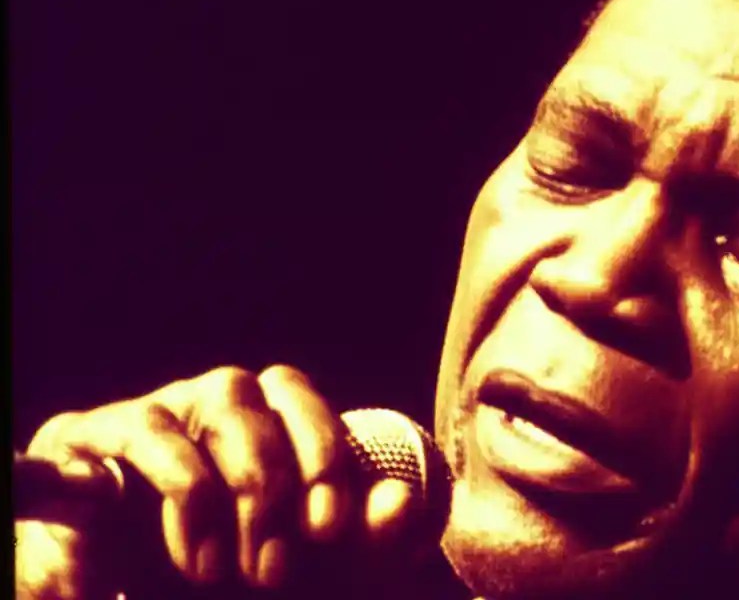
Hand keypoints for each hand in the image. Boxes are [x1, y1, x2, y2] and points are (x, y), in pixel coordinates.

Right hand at [15, 365, 425, 598]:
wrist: (147, 594)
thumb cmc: (246, 572)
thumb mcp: (319, 568)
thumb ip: (367, 538)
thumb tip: (401, 503)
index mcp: (272, 415)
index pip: (301, 400)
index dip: (322, 456)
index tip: (329, 527)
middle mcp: (218, 399)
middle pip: (256, 407)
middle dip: (271, 491)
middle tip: (270, 573)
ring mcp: (159, 410)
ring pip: (201, 416)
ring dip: (216, 498)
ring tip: (213, 573)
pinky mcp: (96, 435)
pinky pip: (139, 435)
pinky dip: (162, 489)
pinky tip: (173, 546)